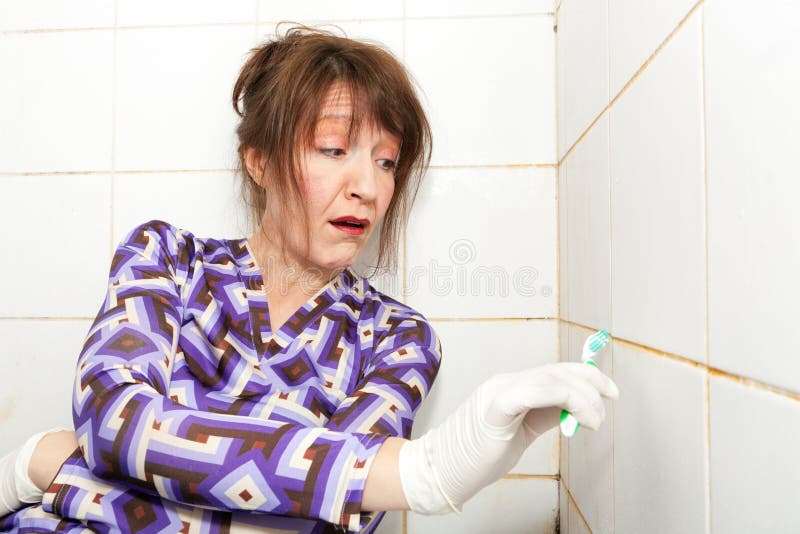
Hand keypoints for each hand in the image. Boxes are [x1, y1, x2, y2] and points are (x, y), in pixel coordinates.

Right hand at [398, 363, 618, 513]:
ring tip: (593, 421)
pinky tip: (574, 419)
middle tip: (606, 406)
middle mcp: (505, 382)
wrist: (441, 470)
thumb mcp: (520, 432)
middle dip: (591, 385)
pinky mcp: (494, 409)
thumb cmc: (477, 456)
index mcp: (511, 386)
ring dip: (582, 398)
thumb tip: (575, 410)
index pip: (555, 370)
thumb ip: (544, 415)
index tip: (611, 391)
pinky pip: (532, 393)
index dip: (588, 375)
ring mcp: (498, 392)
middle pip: (556, 370)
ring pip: (550, 379)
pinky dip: (562, 400)